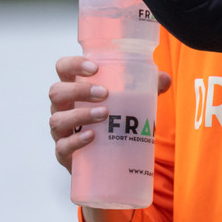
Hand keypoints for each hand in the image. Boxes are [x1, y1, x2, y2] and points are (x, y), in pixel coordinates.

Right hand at [49, 54, 170, 171]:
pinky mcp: (64, 152)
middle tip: (104, 93)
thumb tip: (164, 79)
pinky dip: (76, 141)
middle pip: (57, 91)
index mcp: (73, 87)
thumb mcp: (130, 100)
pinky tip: (91, 137)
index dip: (74, 64)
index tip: (94, 67)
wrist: (106, 157)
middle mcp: (62, 106)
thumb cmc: (113, 118)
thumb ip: (147, 87)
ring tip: (104, 114)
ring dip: (80, 115)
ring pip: (57, 119)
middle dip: (79, 90)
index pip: (63, 68)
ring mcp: (60, 130)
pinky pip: (62, 146)